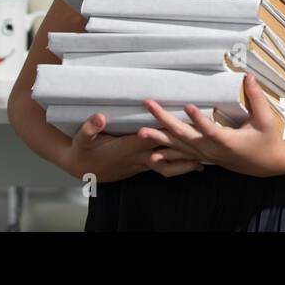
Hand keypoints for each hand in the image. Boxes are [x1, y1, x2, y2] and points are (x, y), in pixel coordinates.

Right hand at [62, 112, 204, 182]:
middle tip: (204, 145)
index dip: (163, 131)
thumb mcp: (82, 137)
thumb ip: (91, 127)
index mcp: (127, 147)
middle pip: (165, 154)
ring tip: (204, 162)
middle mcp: (137, 157)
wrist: (81, 167)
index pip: (149, 137)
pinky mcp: (142, 166)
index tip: (179, 123)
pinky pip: (163, 168)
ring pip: (167, 166)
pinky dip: (176, 165)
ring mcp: (141, 164)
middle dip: (184, 150)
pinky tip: (190, 163)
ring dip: (184, 164)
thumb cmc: (83, 150)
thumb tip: (99, 117)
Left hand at [139, 74, 284, 176]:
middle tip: (149, 104)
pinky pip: (181, 156)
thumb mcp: (266, 120)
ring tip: (140, 132)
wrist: (264, 164)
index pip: (211, 130)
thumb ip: (256, 98)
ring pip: (179, 147)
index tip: (188, 106)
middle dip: (164, 120)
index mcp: (228, 141)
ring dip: (159, 138)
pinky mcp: (203, 156)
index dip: (200, 120)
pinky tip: (151, 153)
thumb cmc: (266, 140)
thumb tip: (248, 77)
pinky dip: (166, 153)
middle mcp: (212, 150)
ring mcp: (205, 155)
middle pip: (185, 136)